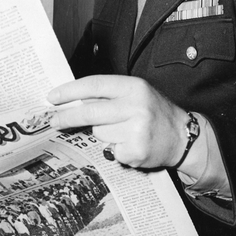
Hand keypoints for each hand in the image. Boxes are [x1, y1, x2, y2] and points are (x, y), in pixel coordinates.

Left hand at [47, 75, 188, 169]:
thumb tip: (73, 99)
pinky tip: (130, 144)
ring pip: (99, 133)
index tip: (53, 97)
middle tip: (53, 121)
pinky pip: (110, 150)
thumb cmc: (153, 112)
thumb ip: (108, 95)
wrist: (182, 137)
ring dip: (102, 134)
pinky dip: (115, 149)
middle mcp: (136, 106)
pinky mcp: (135, 150)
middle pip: (90, 111)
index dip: (70, 91)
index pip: (94, 85)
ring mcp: (136, 130)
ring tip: (123, 131)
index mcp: (133, 87)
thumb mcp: (135, 94)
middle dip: (67, 117)